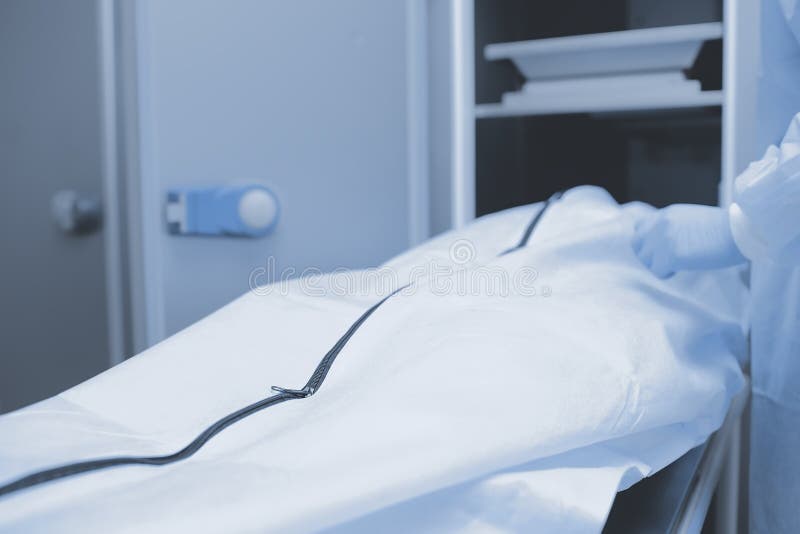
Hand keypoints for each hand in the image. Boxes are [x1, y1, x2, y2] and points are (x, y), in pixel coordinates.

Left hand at [632, 204, 746, 277]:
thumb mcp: (691, 219)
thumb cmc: (724, 228)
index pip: (639, 226)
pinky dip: (667, 274)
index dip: (646, 240)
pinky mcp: (671, 255)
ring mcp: (663, 240)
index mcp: (666, 214)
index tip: (659, 248)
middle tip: (664, 260)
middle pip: (636, 244)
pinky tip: (680, 270)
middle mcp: (660, 224)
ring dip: (657, 265)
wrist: (739, 230)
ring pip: (645, 260)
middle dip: (647, 254)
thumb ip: (673, 227)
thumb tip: (667, 242)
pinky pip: (657, 271)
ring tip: (674, 265)